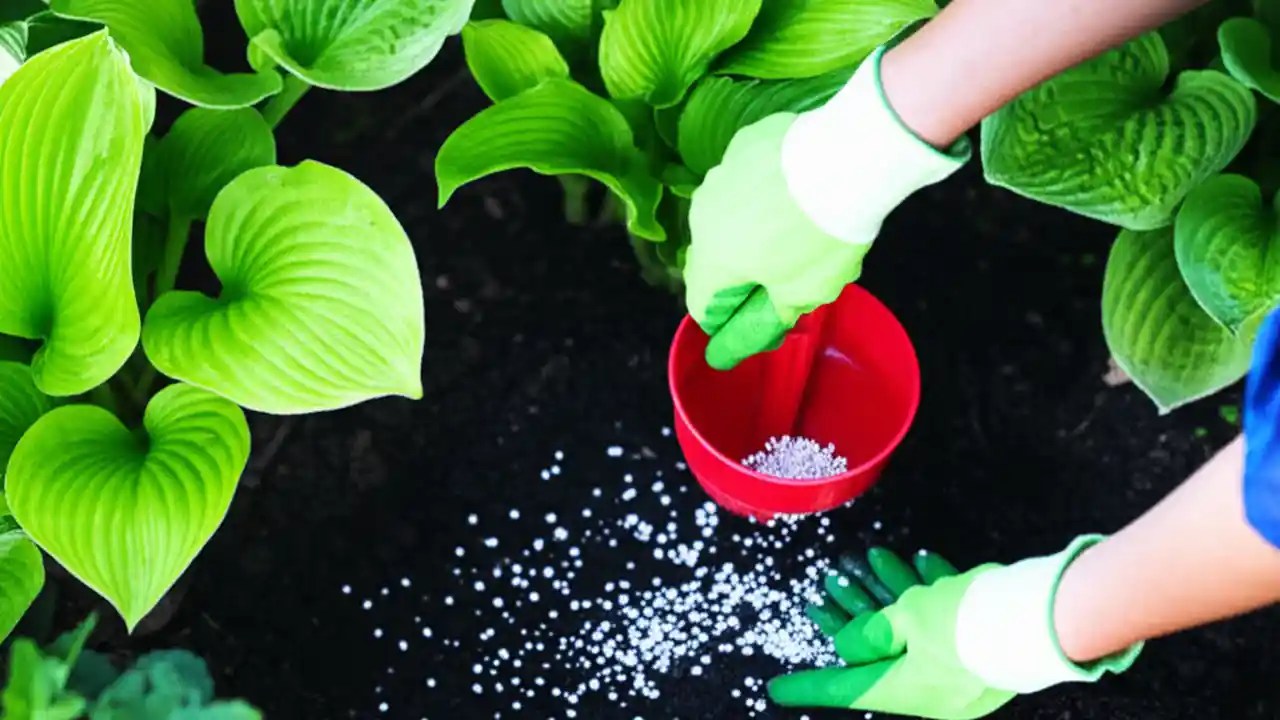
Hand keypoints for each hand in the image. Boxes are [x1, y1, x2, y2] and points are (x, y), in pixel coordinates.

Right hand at [683, 45, 967, 370]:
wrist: (849, 155)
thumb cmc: (823, 234)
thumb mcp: (805, 290)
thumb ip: (769, 316)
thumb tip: (743, 339)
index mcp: (714, 259)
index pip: (702, 305)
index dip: (725, 322)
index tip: (752, 322)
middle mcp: (703, 216)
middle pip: (714, 257)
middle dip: (741, 272)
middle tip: (783, 274)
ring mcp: (721, 173)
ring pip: (728, 213)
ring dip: (751, 227)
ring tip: (796, 224)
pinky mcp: (744, 143)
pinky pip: (747, 176)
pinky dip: (764, 188)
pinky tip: (798, 186)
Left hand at [772, 541, 1140, 718]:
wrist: (1044, 619)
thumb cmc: (967, 623)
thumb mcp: (906, 622)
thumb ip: (870, 632)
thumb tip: (848, 645)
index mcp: (907, 692)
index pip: (844, 688)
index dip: (807, 687)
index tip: (774, 689)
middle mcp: (932, 689)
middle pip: (877, 654)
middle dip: (851, 615)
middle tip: (824, 588)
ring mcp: (961, 669)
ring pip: (912, 629)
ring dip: (889, 592)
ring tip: (867, 558)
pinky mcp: (985, 646)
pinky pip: (948, 621)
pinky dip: (931, 593)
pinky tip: (924, 561)